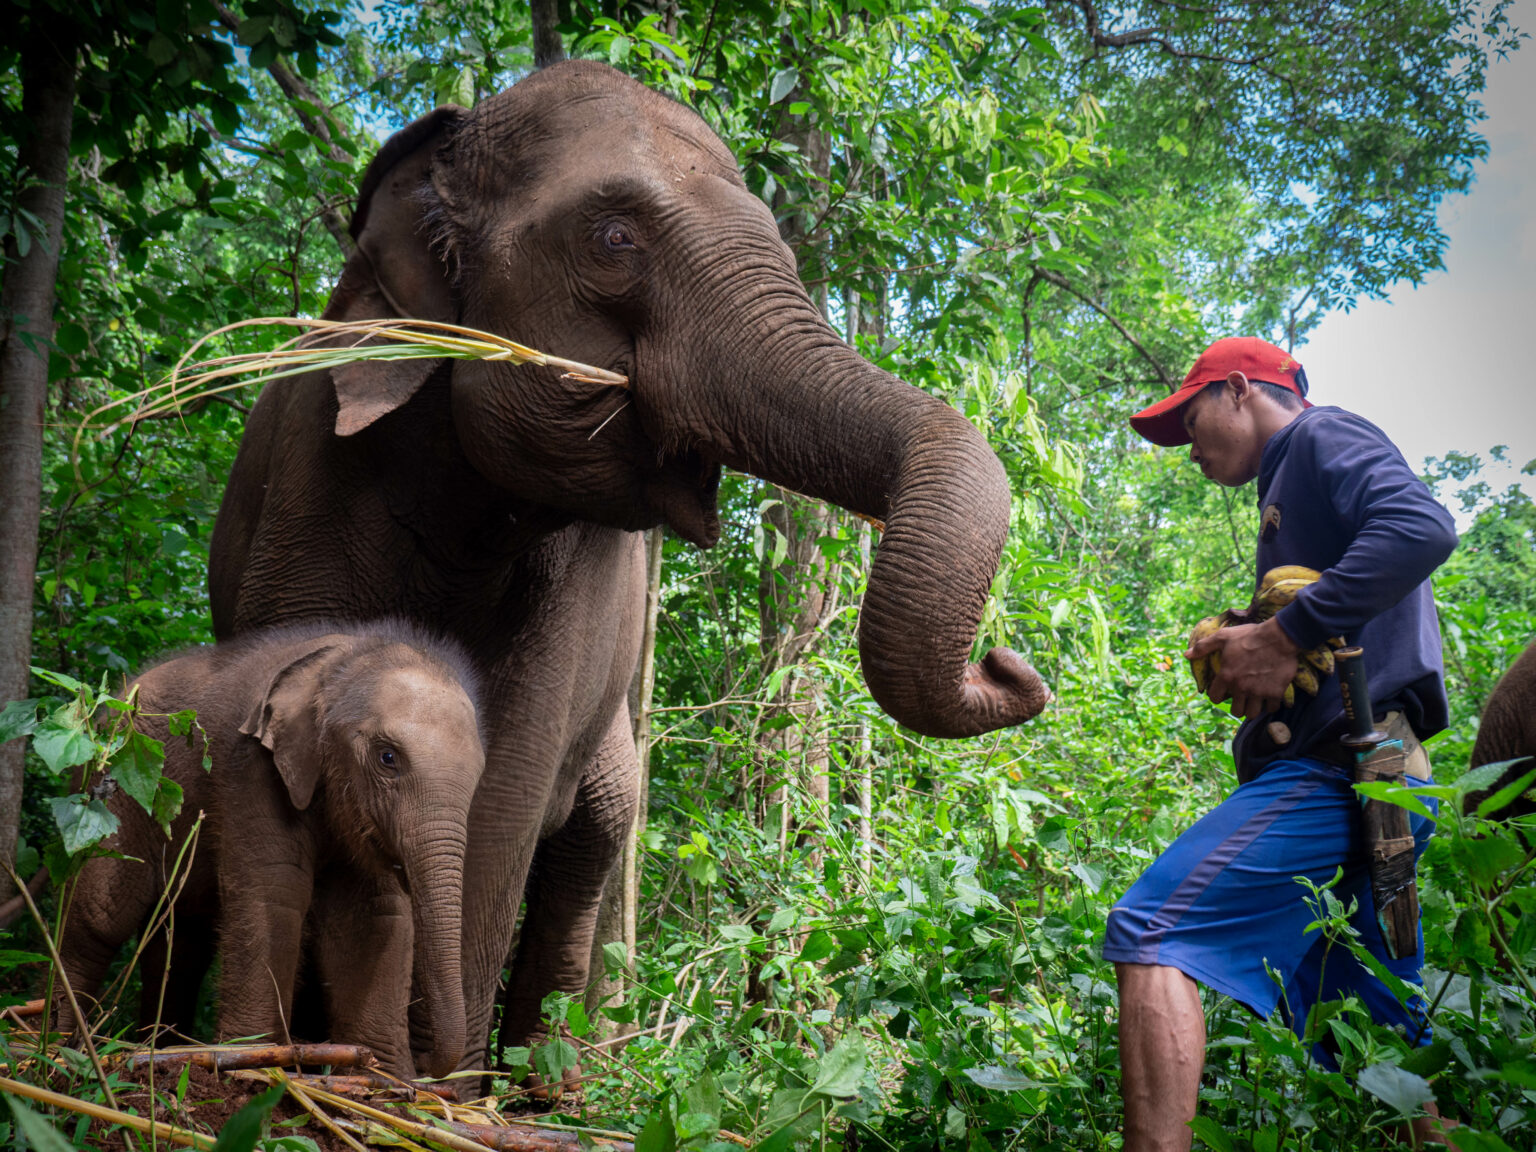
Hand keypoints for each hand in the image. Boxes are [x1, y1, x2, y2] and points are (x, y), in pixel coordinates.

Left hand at [1185, 616, 1299, 719]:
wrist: (1278, 637)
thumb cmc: (1250, 636)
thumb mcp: (1223, 637)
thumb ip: (1204, 647)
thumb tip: (1186, 655)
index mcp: (1227, 676)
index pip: (1215, 698)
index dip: (1217, 696)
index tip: (1223, 693)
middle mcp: (1241, 687)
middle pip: (1236, 711)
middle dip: (1237, 707)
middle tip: (1241, 699)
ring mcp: (1258, 692)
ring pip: (1252, 713)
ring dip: (1253, 709)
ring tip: (1254, 702)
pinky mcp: (1275, 692)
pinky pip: (1271, 708)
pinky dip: (1270, 705)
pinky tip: (1269, 697)